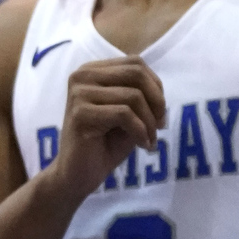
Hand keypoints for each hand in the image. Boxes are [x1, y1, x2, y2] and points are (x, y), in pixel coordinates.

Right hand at [47, 58, 166, 202]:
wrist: (77, 176)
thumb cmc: (104, 144)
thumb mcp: (128, 114)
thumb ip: (141, 95)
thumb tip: (160, 93)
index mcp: (92, 71)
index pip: (135, 63)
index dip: (155, 86)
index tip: (160, 113)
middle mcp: (82, 76)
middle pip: (135, 74)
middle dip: (156, 101)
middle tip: (160, 126)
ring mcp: (79, 93)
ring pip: (133, 96)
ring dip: (149, 122)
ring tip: (149, 140)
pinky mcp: (80, 114)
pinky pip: (124, 115)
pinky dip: (140, 131)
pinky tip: (142, 145)